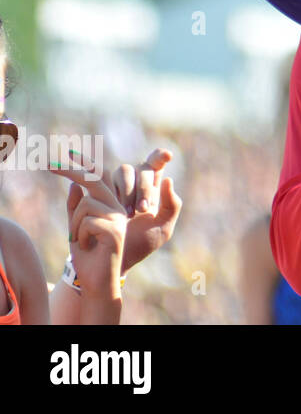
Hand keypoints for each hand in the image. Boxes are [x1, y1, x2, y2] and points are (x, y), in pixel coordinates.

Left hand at [55, 150, 127, 299]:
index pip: (98, 178)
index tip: (67, 153)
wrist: (97, 280)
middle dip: (71, 170)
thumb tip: (76, 182)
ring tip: (78, 239)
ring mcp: (118, 218)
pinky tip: (86, 245)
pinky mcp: (115, 230)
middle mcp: (117, 207)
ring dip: (74, 224)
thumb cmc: (87, 255)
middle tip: (49, 164)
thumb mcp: (76, 228)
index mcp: (109, 205)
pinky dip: (79, 235)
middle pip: (93, 181)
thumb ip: (76, 206)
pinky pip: (87, 222)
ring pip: (85, 205)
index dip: (84, 164)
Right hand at [101, 148, 182, 271]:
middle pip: (137, 169)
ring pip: (119, 172)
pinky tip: (96, 194)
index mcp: (150, 186)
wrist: (113, 258)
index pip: (155, 163)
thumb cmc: (140, 244)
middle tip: (142, 211)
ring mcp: (111, 187)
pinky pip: (91, 180)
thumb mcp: (162, 229)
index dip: (160, 156)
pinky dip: (90, 179)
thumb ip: (171, 205)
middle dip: (142, 188)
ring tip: (126, 215)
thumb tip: (168, 180)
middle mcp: (131, 182)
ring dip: (125, 191)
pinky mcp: (93, 195)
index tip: (168, 155)